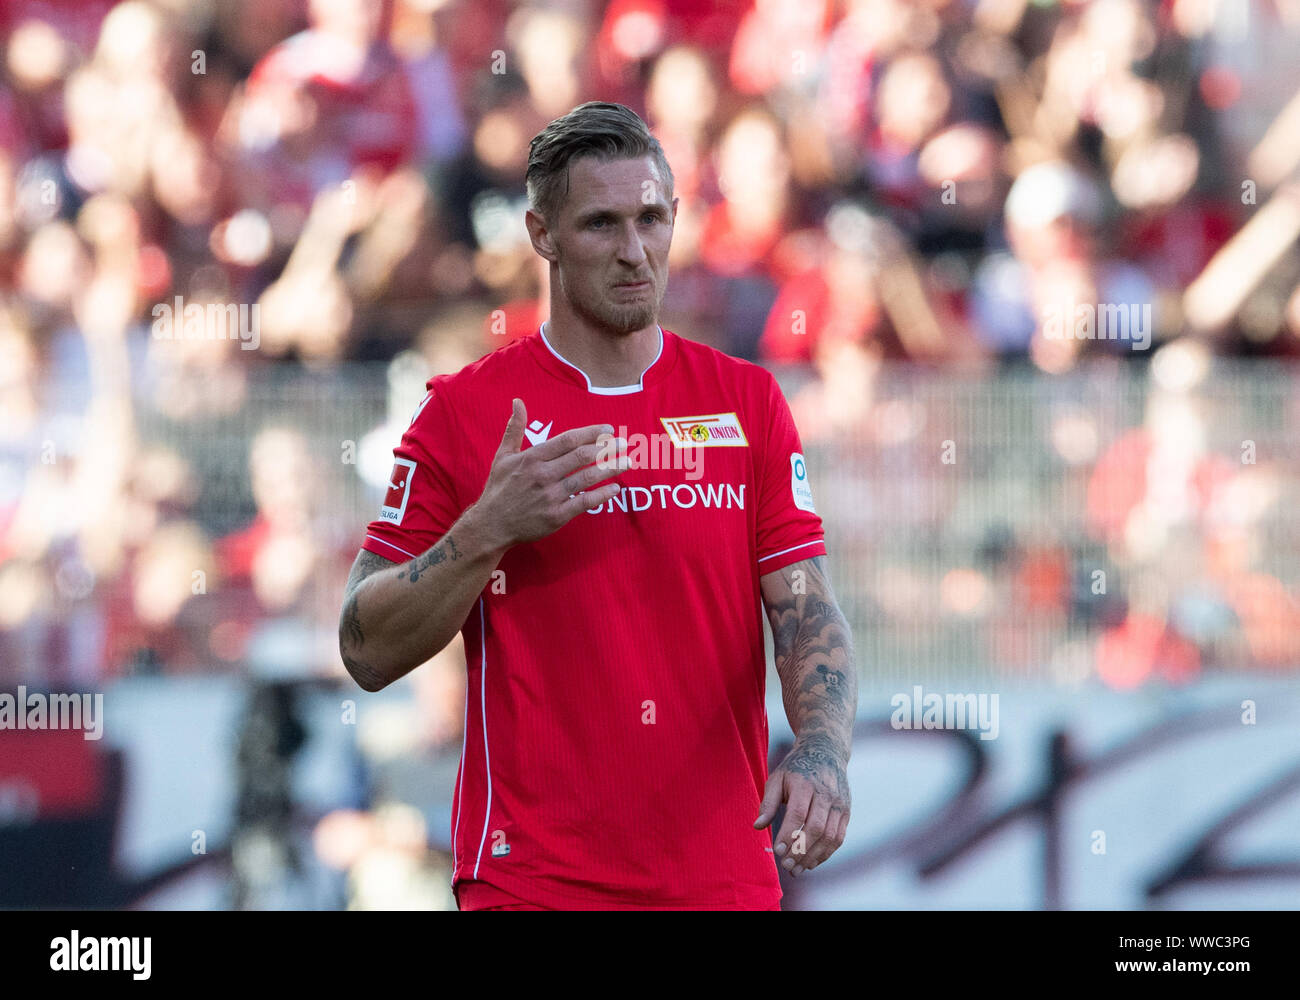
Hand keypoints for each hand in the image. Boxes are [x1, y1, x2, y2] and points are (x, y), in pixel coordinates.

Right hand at [473, 398, 627, 548]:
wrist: (491, 525)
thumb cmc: (498, 488)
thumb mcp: (502, 456)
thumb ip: (514, 429)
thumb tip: (517, 402)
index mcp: (532, 457)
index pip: (568, 440)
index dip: (591, 433)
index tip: (608, 429)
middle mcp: (543, 474)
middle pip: (581, 456)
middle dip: (606, 448)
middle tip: (624, 443)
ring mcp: (550, 496)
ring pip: (586, 478)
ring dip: (610, 468)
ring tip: (627, 462)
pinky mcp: (556, 516)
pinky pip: (584, 502)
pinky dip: (602, 495)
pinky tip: (615, 488)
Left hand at [754, 733, 850, 876]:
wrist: (826, 751)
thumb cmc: (796, 768)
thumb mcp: (777, 778)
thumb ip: (768, 802)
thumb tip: (758, 826)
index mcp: (805, 784)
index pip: (798, 813)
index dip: (789, 834)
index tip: (778, 851)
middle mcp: (826, 794)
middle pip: (816, 828)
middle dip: (801, 851)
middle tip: (787, 866)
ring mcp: (839, 803)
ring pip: (830, 836)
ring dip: (813, 857)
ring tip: (797, 870)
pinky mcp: (846, 811)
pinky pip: (839, 837)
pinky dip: (826, 853)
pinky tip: (811, 862)